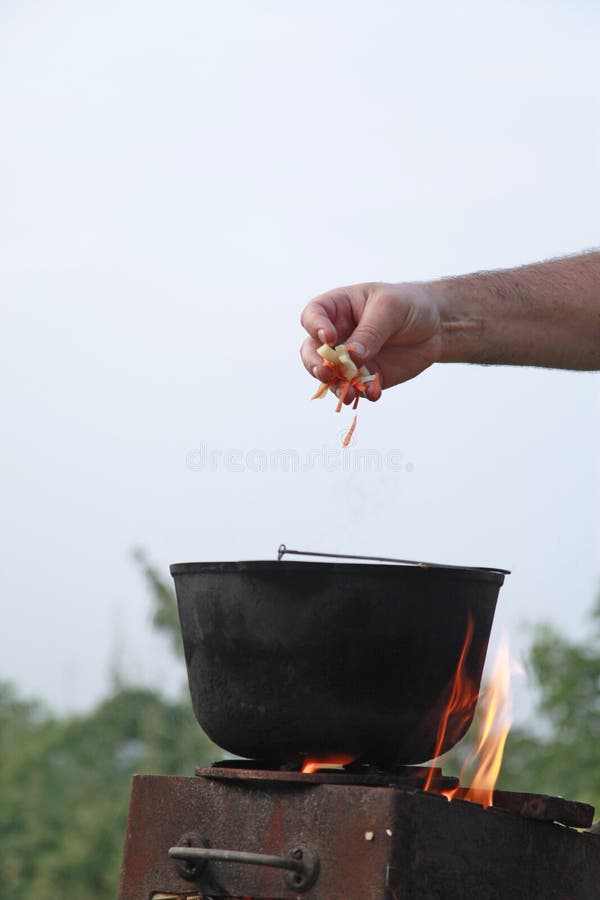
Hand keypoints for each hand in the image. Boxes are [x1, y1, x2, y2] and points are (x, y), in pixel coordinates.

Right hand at [300, 282, 442, 401]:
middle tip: (325, 374)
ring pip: (330, 376)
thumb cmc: (407, 304)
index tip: (329, 337)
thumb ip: (370, 332)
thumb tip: (351, 357)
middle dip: (314, 364)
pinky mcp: (365, 377)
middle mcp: (337, 335)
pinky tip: (374, 393)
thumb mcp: (390, 309)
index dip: (315, 327)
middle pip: (311, 351)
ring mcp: (348, 359)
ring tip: (349, 395)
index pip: (313, 316)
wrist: (434, 326)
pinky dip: (362, 394)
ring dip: (336, 387)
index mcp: (337, 309)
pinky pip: (356, 389)